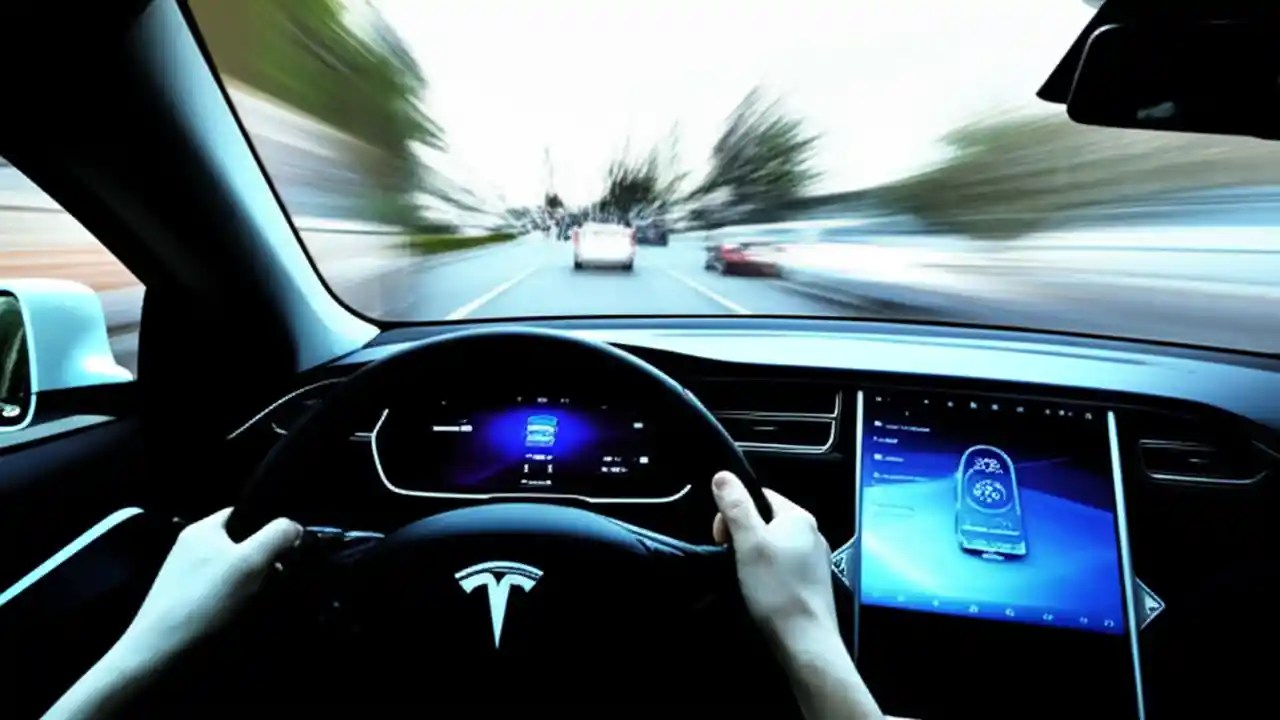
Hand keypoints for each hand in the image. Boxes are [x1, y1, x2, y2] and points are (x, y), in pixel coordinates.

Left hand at [118, 508, 300, 661]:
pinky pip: (219, 590)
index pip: (245, 514)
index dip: (269, 527)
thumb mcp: (250, 561)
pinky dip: (234, 598)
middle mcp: (190, 546)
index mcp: (203, 528)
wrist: (160, 651)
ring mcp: (184, 574)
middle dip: (262, 558)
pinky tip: (239, 613)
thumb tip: (295, 526)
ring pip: (232, 569)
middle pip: (240, 542)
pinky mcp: (184, 599)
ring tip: (260, 598)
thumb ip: (277, 535)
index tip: (287, 549)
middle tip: (277, 577)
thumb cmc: (206, 599)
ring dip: (250, 581)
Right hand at [712, 472, 884, 719]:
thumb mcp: (749, 542)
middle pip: (765, 521)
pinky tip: (761, 591)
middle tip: (732, 559)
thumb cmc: (777, 590)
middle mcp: (811, 534)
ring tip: (746, 578)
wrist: (805, 642)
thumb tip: (723, 475)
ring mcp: (814, 560)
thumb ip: (735, 506)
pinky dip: (767, 574)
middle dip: (742, 536)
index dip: (733, 512)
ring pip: (772, 546)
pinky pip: (782, 567)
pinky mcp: (812, 583)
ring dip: (752, 557)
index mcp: (799, 517)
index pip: (759, 496)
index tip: (721, 537)